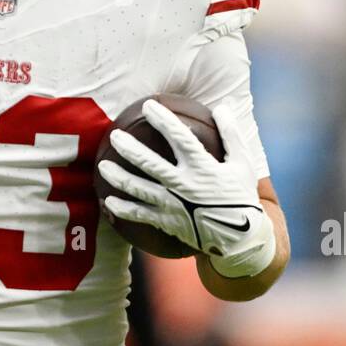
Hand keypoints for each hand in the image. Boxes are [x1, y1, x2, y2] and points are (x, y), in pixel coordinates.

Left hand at [97, 99, 276, 277]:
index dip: (163, 120)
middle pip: (150, 164)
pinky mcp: (168, 222)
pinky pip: (141, 215)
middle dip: (130, 148)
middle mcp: (184, 185)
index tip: (148, 105)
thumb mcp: (242, 163)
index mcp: (203, 167)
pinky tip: (108, 202)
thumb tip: (222, 106)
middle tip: (115, 136)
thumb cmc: (240, 196)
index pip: (179, 138)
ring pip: (139, 189)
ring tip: (102, 167)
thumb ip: (231, 134)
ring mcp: (174, 205)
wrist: (240, 239)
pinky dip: (123, 209)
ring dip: (119, 177)